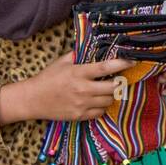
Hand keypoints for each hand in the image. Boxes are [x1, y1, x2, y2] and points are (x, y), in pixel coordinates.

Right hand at [10, 52, 136, 121]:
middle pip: (112, 87)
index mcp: (79, 73)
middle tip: (118, 80)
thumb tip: (95, 48)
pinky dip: (101, 107)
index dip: (122, 64)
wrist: (32, 99)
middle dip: (119, 83)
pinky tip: (96, 101)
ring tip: (104, 90)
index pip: (106, 67)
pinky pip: (100, 113)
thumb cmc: (48, 78)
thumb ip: (79, 55)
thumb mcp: (62, 62)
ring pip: (108, 101)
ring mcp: (82, 104)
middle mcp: (83, 89)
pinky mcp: (80, 116)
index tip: (132, 61)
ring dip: (110, 95)